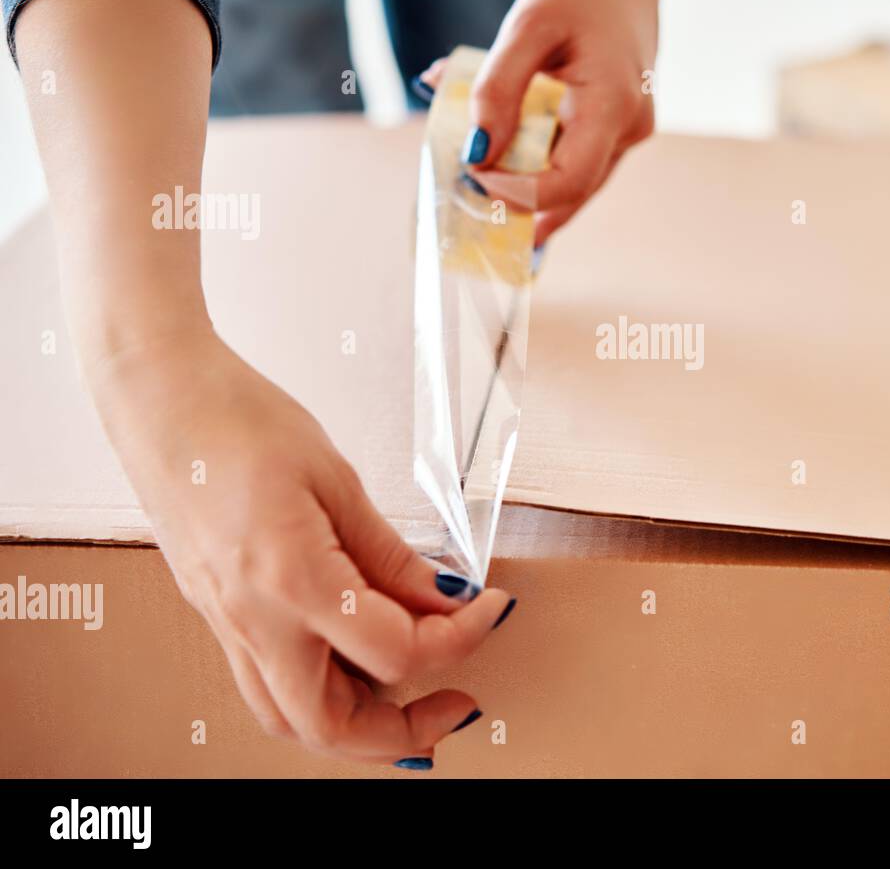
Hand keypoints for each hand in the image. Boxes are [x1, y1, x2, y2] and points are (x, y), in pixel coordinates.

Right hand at [87, 328, 512, 765]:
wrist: (159, 400)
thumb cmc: (239, 422)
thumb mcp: (336, 480)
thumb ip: (391, 555)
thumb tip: (446, 599)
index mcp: (291, 580)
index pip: (396, 653)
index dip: (459, 638)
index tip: (488, 609)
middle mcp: (253, 620)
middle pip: (331, 726)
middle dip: (403, 732)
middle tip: (456, 703)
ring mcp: (227, 625)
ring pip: (291, 719)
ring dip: (357, 726)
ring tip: (410, 696)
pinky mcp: (218, 616)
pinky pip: (268, 686)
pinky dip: (319, 694)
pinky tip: (355, 662)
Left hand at [420, 0, 665, 243]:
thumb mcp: (526, 27)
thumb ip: (498, 90)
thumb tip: (476, 153)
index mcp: (614, 105)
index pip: (568, 183)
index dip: (519, 194)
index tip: (473, 174)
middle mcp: (630, 129)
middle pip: (571, 195)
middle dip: (519, 202)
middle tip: (468, 196)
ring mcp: (629, 133)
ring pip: (575, 184)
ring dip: (527, 185)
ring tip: (482, 171)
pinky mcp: (620, 129)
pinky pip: (578, 161)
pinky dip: (539, 162)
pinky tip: (507, 150)